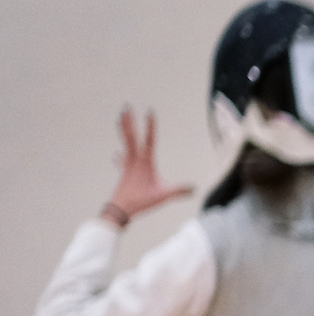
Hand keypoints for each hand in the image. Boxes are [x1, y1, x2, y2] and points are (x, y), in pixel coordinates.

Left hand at [102, 109, 193, 225]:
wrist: (119, 209)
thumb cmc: (141, 201)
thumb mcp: (163, 196)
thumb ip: (179, 191)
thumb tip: (194, 188)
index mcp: (144, 163)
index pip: (149, 140)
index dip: (150, 126)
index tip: (150, 112)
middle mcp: (134, 160)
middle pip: (131, 136)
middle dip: (130, 121)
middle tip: (126, 107)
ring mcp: (127, 164)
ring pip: (125, 143)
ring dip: (124, 130)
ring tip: (120, 118)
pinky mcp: (124, 171)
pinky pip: (123, 159)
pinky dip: (122, 155)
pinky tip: (117, 155)